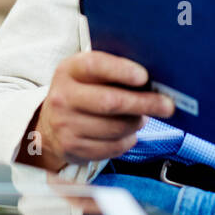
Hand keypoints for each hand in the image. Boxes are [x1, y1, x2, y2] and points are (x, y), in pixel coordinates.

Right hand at [19, 51, 174, 170]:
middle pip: (111, 102)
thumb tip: (151, 79)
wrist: (48, 128)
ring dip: (137, 123)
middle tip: (167, 105)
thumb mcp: (85, 74)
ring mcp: (66, 125)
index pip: (95, 66)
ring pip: (116, 128)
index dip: (121, 71)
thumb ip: (111, 70)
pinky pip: (113, 147)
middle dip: (144, 103)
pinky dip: (128, 140)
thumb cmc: (80, 94)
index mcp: (68, 71)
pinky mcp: (73, 148)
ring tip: (142, 117)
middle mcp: (63, 97)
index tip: (144, 77)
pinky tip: (128, 132)